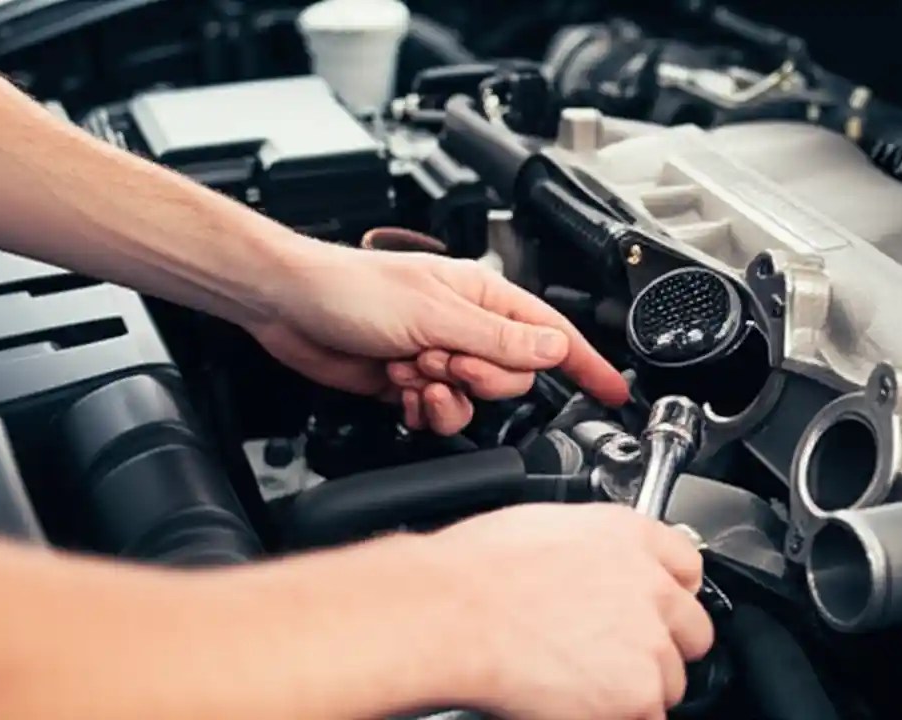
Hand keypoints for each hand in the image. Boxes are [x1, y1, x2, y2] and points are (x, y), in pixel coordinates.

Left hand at [248, 237, 628, 433]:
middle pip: (512, 378)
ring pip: (476, 403)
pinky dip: (422, 410)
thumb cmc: (351, 289)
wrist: (288, 307)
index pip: (550, 335)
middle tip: (443, 360)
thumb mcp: (434, 313)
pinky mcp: (411, 385)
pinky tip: (401, 389)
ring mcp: (439, 358)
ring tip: (413, 370)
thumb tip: (552, 348)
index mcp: (483, 298)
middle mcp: (465, 328)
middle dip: (479, 379)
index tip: (613, 392)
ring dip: (445, 396)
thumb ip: (498, 338)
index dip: (586, 365)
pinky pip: (440, 415)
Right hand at [433, 504, 714, 718]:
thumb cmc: (474, 571)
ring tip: (583, 683)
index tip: (655, 612)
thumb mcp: (545, 529)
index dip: (669, 595)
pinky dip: (618, 715)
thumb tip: (587, 572)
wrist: (452, 612)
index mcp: (630, 535)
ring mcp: (650, 641)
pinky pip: (647, 716)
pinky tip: (578, 703)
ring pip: (669, 681)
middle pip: (691, 631)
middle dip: (661, 647)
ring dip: (636, 688)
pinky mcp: (638, 692)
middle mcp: (652, 585)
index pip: (688, 568)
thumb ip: (590, 553)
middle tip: (615, 658)